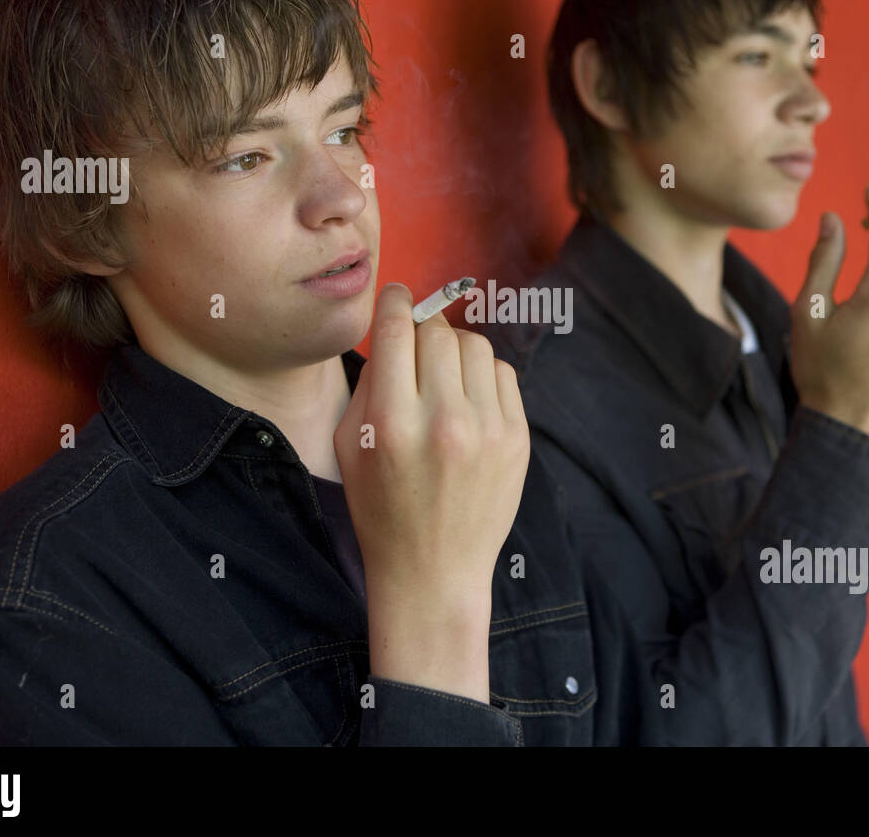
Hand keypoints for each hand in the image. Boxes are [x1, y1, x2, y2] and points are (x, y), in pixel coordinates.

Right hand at [333, 283, 529, 699]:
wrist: (433, 571)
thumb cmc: (381, 508)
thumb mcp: (351, 446)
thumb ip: (371, 382)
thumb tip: (396, 328)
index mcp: (393, 423)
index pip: (399, 330)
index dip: (396, 301)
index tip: (397, 297)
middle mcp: (444, 421)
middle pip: (439, 331)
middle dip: (423, 327)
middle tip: (416, 341)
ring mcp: (488, 430)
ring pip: (475, 346)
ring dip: (454, 349)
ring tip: (442, 376)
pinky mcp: (518, 439)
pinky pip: (503, 374)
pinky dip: (483, 376)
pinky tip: (467, 400)